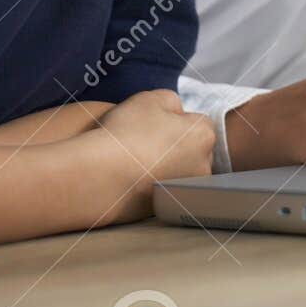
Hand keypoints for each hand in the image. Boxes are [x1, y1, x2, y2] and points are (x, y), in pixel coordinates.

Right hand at [95, 89, 214, 219]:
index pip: (197, 122)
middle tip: (145, 139)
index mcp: (203, 135)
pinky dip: (155, 182)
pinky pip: (166, 189)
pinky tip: (135, 176)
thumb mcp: (151, 98)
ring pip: (180, 169)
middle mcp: (203, 166)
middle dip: (175, 143)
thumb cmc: (127, 132)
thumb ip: (172, 101)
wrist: (102, 176)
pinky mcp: (169, 208)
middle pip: (192, 148)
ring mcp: (187, 190)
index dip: (174, 119)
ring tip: (138, 158)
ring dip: (166, 164)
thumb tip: (177, 114)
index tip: (153, 122)